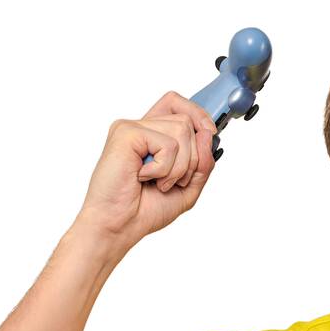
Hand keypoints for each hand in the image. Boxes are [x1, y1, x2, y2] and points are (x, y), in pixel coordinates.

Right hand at [73, 90, 218, 250]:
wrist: (119, 226)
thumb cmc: (144, 210)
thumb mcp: (188, 187)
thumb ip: (203, 162)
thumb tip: (207, 133)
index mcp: (152, 136)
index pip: (177, 104)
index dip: (198, 114)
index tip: (210, 133)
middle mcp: (141, 127)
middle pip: (186, 120)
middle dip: (193, 157)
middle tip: (173, 181)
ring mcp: (132, 128)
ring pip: (182, 130)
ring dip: (179, 167)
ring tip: (158, 182)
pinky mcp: (126, 133)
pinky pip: (168, 144)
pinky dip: (164, 169)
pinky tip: (143, 178)